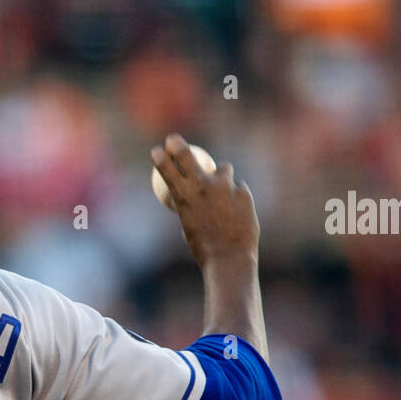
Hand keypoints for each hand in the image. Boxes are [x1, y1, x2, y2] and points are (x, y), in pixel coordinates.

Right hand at [150, 133, 258, 268]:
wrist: (229, 258)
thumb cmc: (204, 248)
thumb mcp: (188, 225)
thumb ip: (190, 206)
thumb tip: (185, 195)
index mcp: (184, 197)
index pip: (167, 170)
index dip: (160, 158)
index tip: (158, 150)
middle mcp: (202, 187)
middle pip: (187, 156)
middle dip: (176, 145)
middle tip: (173, 141)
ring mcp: (224, 187)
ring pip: (223, 169)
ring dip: (221, 176)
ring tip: (222, 193)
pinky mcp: (242, 192)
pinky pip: (238, 188)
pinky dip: (236, 197)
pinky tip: (236, 214)